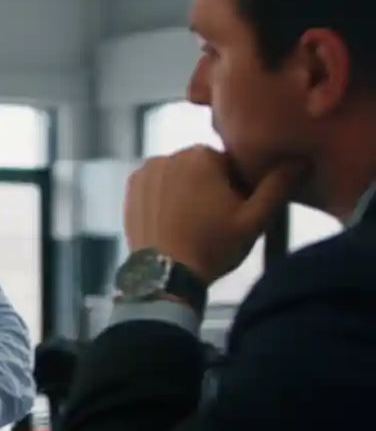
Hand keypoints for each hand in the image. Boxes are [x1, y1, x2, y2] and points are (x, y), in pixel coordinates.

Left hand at [124, 147, 305, 283]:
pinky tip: (172, 221)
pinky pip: (157, 186)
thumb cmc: (212, 247)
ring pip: (178, 176)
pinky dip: (164, 198)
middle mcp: (169, 155)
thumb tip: (299, 160)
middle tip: (214, 220)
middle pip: (201, 168)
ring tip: (191, 223)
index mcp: (201, 156)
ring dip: (186, 192)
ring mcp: (145, 172)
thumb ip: (278, 186)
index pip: (229, 163)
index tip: (234, 211)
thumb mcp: (255, 220)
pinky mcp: (131, 189)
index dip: (236, 188)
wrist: (164, 275)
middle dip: (210, 188)